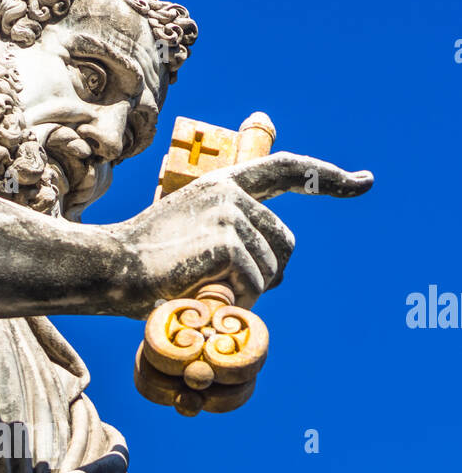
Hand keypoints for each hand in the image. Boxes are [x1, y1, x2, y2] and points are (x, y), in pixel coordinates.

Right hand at [112, 152, 372, 317]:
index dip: (328, 178)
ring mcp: (229, 213)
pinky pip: (254, 283)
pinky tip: (206, 298)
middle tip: (227, 293)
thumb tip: (272, 273)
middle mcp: (230, 192)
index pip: (286, 170)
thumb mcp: (188, 237)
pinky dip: (235, 302)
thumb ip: (229, 238)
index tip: (363, 183)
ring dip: (246, 294)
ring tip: (204, 293)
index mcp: (222, 185)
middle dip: (267, 276)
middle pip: (285, 242)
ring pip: (270, 269)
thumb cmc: (143, 267)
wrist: (109, 269)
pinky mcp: (227, 239)